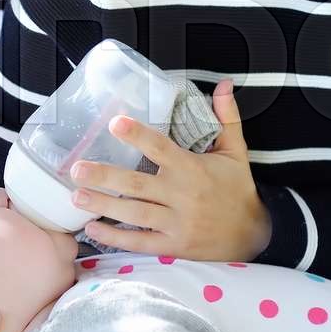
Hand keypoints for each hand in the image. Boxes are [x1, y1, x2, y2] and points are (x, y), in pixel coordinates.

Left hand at [73, 80, 269, 260]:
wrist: (254, 235)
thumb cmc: (238, 190)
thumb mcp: (236, 152)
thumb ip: (226, 118)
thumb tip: (222, 85)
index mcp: (193, 169)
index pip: (161, 148)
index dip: (138, 135)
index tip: (115, 123)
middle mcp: (182, 196)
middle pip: (138, 185)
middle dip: (105, 177)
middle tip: (76, 168)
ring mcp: (177, 224)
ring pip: (134, 214)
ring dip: (103, 206)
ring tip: (76, 197)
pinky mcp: (173, 246)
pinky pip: (140, 242)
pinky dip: (115, 238)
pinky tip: (92, 229)